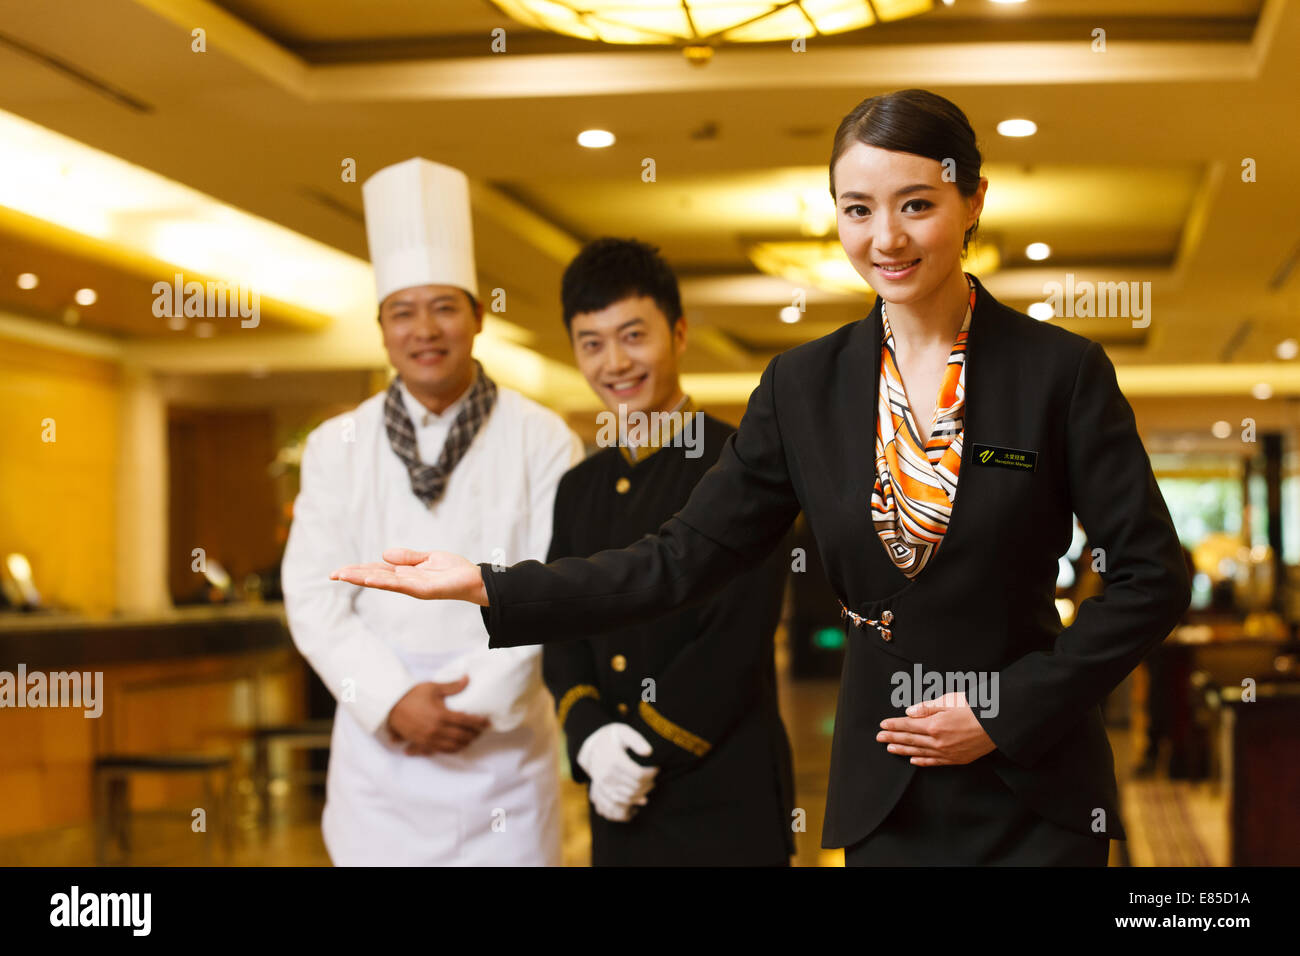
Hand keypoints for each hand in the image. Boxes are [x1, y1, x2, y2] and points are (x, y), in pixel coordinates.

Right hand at [331, 548, 488, 604]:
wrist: (475, 580)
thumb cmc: (453, 570)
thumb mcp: (428, 557)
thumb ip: (407, 557)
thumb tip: (383, 555)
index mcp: (404, 573)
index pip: (376, 570)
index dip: (357, 570)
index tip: (338, 570)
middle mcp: (405, 582)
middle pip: (374, 576)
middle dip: (353, 575)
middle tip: (331, 575)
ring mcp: (412, 587)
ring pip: (382, 581)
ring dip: (362, 578)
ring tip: (343, 575)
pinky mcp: (423, 590)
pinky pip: (400, 585)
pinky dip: (384, 581)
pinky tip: (369, 579)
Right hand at [386, 678, 490, 754]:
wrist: (391, 706)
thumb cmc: (412, 695)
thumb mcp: (433, 688)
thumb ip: (452, 686)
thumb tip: (467, 679)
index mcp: (441, 715)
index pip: (466, 721)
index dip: (478, 723)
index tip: (487, 722)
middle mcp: (436, 730)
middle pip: (462, 736)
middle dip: (474, 734)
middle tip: (481, 730)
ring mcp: (429, 739)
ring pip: (453, 746)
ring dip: (465, 743)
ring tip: (472, 738)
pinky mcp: (423, 744)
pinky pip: (441, 751)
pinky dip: (453, 749)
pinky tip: (458, 745)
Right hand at [577, 723, 658, 821]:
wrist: (592, 746)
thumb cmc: (612, 737)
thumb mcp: (624, 732)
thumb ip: (637, 740)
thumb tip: (648, 752)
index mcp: (615, 760)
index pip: (639, 774)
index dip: (651, 774)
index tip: (656, 768)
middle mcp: (608, 775)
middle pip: (635, 787)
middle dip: (649, 783)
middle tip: (655, 777)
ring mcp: (604, 785)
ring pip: (629, 797)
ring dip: (642, 793)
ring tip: (649, 784)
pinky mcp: (603, 790)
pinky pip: (619, 802)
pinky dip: (632, 801)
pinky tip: (640, 796)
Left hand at [876, 691, 995, 766]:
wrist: (999, 725)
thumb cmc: (975, 708)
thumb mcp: (949, 701)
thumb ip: (927, 708)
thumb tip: (909, 713)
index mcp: (934, 725)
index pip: (908, 726)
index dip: (894, 725)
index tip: (882, 725)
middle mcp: (938, 742)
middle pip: (910, 740)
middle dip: (892, 738)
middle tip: (879, 738)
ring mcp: (947, 753)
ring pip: (919, 752)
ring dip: (903, 750)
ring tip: (890, 748)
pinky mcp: (957, 759)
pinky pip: (934, 762)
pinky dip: (922, 761)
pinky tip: (913, 760)